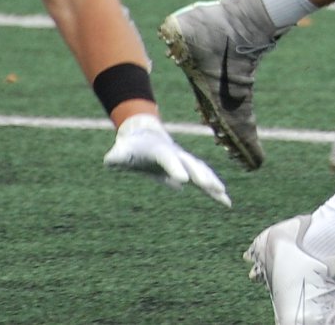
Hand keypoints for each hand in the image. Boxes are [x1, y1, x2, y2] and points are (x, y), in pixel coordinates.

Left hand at [104, 113, 230, 206]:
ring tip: (224, 196)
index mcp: (159, 150)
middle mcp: (176, 154)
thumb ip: (116, 156)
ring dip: (213, 183)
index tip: (183, 180)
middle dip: (202, 176)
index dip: (175, 168)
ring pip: (202, 171)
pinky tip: (225, 201)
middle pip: (191, 164)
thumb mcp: (120, 152)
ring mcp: (184, 161)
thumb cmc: (130, 146)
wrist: (145, 134)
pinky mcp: (188, 170)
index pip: (168, 159)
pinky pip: (204, 179)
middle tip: (212, 188)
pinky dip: (214, 189)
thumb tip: (109, 161)